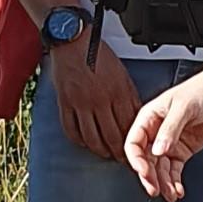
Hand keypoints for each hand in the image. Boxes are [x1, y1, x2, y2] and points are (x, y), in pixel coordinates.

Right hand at [51, 39, 143, 161]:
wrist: (73, 41)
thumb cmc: (98, 55)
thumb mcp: (122, 73)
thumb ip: (128, 95)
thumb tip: (135, 117)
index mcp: (118, 91)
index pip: (129, 126)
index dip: (133, 142)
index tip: (137, 151)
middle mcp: (100, 100)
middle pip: (112, 136)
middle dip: (119, 153)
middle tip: (123, 160)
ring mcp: (81, 103)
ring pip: (92, 138)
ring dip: (100, 150)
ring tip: (105, 154)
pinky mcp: (65, 103)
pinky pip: (72, 130)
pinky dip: (79, 141)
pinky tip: (85, 143)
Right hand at [125, 69, 202, 199]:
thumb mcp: (184, 107)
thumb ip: (170, 129)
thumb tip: (158, 150)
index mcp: (149, 117)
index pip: (134, 143)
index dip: (137, 160)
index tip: (144, 172)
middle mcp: (156, 132)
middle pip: (146, 160)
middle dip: (150, 176)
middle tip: (155, 189)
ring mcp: (169, 143)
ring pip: (160, 168)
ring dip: (164, 183)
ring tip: (170, 193)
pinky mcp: (182, 151)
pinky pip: (174, 170)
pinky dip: (175, 181)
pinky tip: (177, 189)